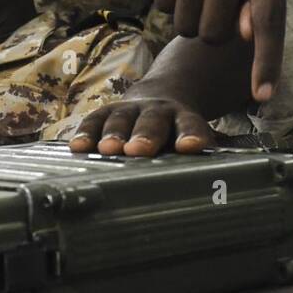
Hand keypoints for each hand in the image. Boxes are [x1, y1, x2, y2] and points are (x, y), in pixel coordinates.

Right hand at [68, 97, 218, 156]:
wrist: (160, 96)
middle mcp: (158, 111)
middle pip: (153, 121)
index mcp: (185, 118)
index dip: (191, 136)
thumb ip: (198, 162)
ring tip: (108, 149)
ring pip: (122, 118)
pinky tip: (78, 148)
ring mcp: (131, 109)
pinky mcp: (106, 112)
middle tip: (140, 150)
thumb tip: (214, 195)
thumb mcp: (191, 141)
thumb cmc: (177, 133)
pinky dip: (86, 133)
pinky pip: (94, 120)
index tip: (190, 147)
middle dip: (146, 135)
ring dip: (114, 133)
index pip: (191, 126)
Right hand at [153, 0, 292, 101]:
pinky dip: (173, 4)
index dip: (266, 62)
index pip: (269, 22)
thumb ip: (266, 8)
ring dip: (194, 23)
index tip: (263, 96)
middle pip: (215, 33)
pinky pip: (162, 5)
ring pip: (186, 25)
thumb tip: (243, 33)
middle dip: (217, 33)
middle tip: (223, 9)